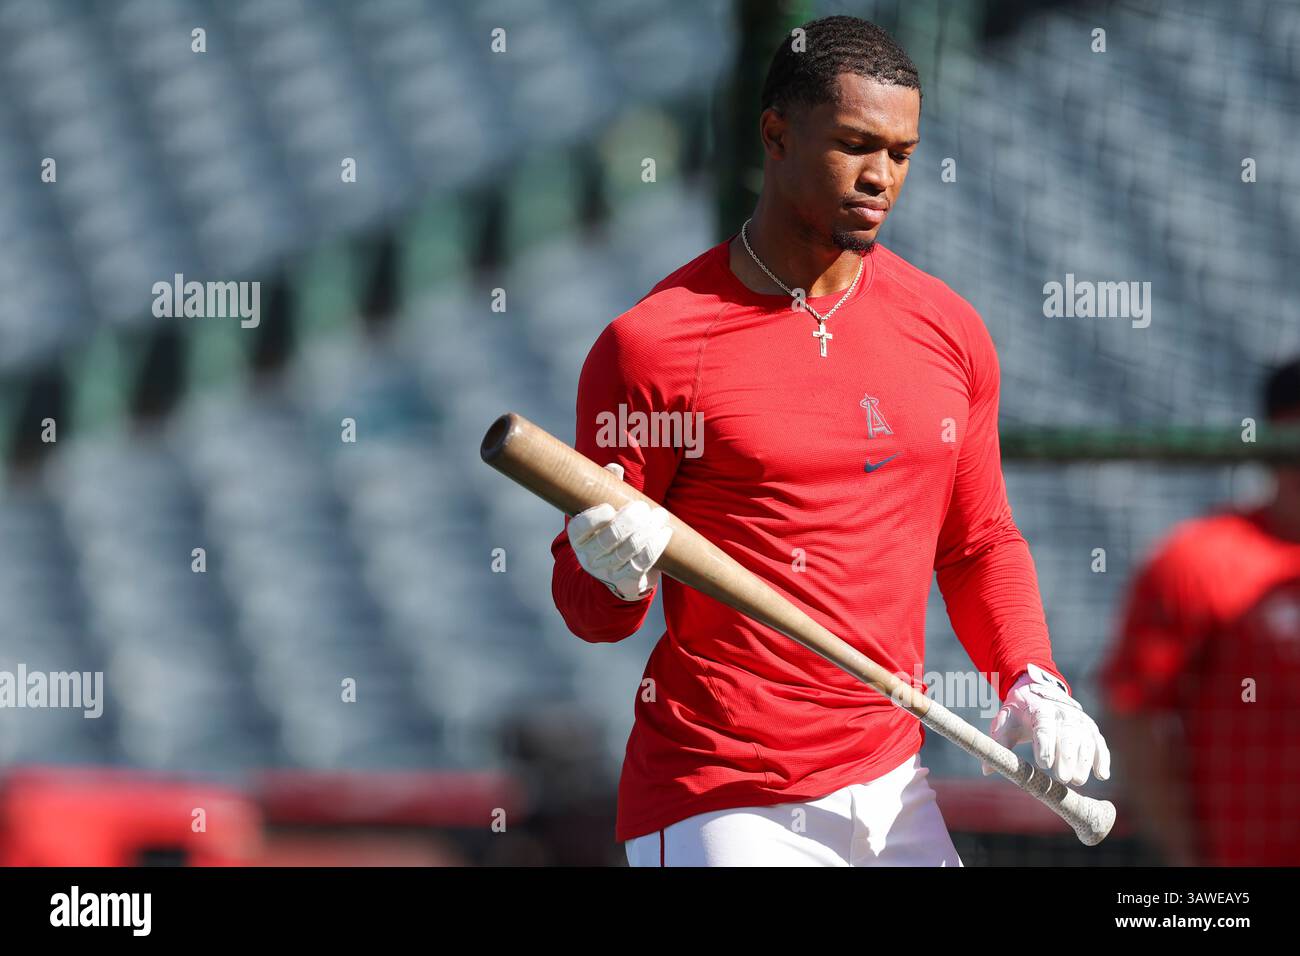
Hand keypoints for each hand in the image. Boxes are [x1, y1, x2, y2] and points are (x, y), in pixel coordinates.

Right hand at [567, 463, 672, 600]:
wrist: (618, 566)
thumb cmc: (610, 528)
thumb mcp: (603, 509)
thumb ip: (605, 487)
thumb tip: (614, 469)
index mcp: (577, 537)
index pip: (580, 528)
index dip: (594, 518)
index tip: (610, 507)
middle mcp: (588, 556)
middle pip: (610, 538)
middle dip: (631, 520)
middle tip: (644, 507)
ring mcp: (607, 570)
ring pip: (630, 550)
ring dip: (648, 530)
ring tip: (660, 515)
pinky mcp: (627, 579)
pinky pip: (643, 562)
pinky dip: (656, 545)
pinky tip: (664, 531)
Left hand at [981, 663, 1111, 786]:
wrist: (1040, 690)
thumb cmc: (1020, 711)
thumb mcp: (1006, 720)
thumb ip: (1000, 742)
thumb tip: (987, 769)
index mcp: (1040, 709)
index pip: (1043, 726)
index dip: (1044, 744)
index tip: (1043, 763)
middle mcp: (1063, 713)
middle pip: (1068, 734)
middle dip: (1066, 756)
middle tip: (1062, 778)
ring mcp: (1079, 720)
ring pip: (1086, 740)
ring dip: (1084, 761)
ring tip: (1077, 780)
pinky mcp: (1090, 728)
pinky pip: (1099, 743)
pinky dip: (1102, 758)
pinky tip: (1102, 774)